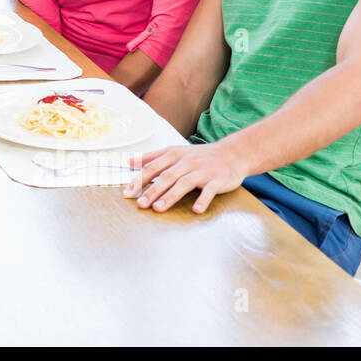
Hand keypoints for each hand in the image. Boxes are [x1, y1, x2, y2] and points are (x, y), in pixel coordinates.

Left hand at [124, 138, 249, 214]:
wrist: (232, 153)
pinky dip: (203, 200)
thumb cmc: (200, 155)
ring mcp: (202, 171)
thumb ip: (152, 157)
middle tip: (140, 203)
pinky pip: (209, 191)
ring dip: (170, 196)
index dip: (139, 179)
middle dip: (152, 190)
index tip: (128, 192)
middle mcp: (187, 162)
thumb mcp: (175, 152)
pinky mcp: (217, 180)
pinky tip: (196, 209)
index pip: (153, 167)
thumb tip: (130, 161)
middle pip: (166, 177)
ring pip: (184, 184)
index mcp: (174, 155)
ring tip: (158, 208)